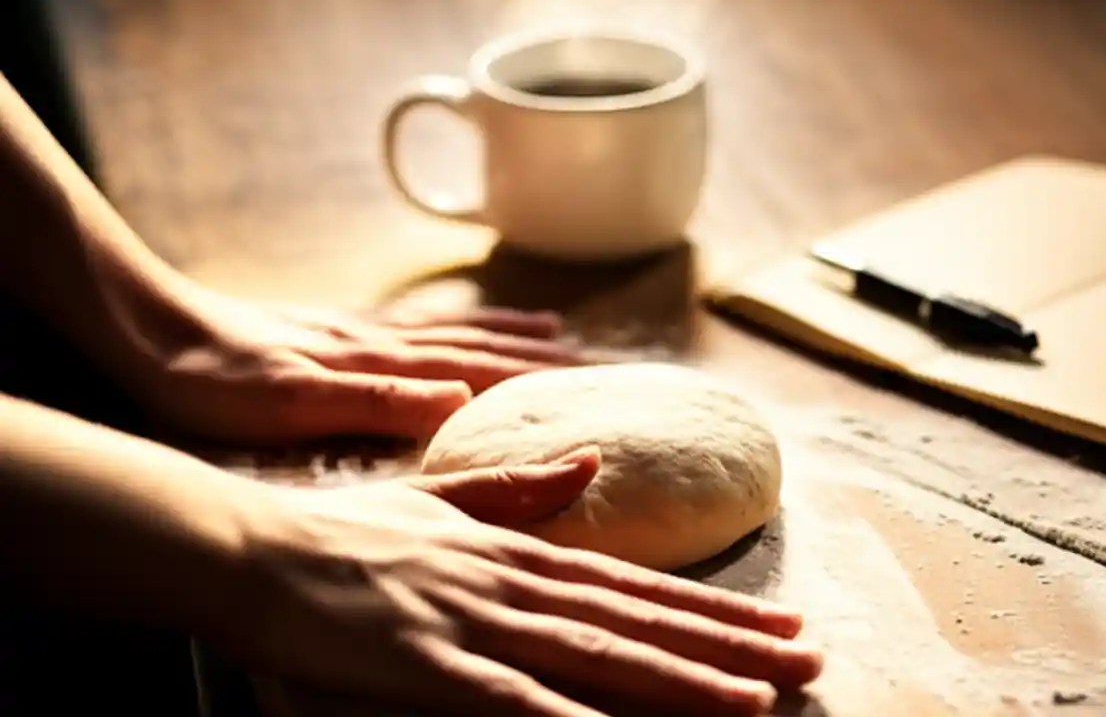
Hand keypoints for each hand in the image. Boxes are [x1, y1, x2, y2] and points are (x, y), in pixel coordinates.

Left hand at [123, 288, 582, 442]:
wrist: (150, 330)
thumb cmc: (217, 383)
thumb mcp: (298, 402)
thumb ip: (382, 399)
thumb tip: (466, 396)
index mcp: (380, 362)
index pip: (477, 366)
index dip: (537, 374)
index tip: (593, 377)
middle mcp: (379, 340)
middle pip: (476, 341)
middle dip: (537, 351)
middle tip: (592, 356)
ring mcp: (357, 332)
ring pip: (449, 330)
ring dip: (504, 331)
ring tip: (550, 328)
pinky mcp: (329, 332)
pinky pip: (412, 326)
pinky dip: (451, 326)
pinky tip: (453, 328)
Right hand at [223, 448, 822, 715]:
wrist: (248, 544)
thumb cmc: (339, 531)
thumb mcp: (438, 502)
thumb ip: (519, 485)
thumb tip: (589, 460)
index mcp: (519, 548)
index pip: (638, 582)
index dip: (716, 607)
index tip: (782, 624)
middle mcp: (514, 580)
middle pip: (640, 618)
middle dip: (729, 646)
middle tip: (809, 663)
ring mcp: (475, 621)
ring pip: (597, 655)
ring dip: (679, 681)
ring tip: (757, 703)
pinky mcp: (427, 663)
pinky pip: (512, 701)